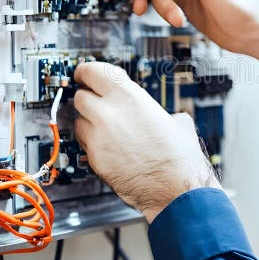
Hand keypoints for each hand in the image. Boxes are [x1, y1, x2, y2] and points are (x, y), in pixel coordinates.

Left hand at [73, 62, 220, 223]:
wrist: (176, 188)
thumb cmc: (180, 158)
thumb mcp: (175, 119)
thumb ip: (153, 109)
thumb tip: (152, 112)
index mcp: (129, 96)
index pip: (93, 71)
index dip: (85, 71)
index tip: (83, 73)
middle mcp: (109, 113)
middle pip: (80, 96)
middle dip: (87, 99)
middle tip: (95, 103)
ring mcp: (99, 137)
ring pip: (77, 121)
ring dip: (87, 123)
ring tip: (105, 130)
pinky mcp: (94, 159)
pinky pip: (84, 145)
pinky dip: (92, 144)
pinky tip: (108, 149)